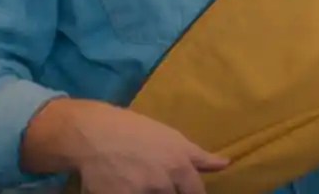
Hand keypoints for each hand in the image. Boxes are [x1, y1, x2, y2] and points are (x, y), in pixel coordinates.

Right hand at [24, 98, 228, 193]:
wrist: (93, 134)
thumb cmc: (135, 131)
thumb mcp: (172, 138)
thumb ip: (199, 156)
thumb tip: (225, 164)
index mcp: (180, 164)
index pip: (197, 193)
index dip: (191, 193)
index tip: (184, 190)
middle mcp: (164, 181)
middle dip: (168, 191)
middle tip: (154, 180)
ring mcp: (143, 192)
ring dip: (148, 191)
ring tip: (136, 178)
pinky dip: (130, 193)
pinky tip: (123, 185)